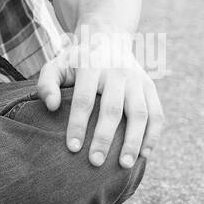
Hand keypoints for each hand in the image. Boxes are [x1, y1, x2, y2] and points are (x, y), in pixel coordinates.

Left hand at [35, 23, 163, 169]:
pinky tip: (144, 154)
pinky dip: (153, 135)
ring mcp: (137, 80)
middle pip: (112, 109)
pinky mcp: (150, 87)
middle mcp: (117, 72)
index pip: (84, 98)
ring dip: (133, 141)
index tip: (73, 148)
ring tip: (125, 165)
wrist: (107, 38)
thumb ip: (46, 83)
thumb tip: (50, 106)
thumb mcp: (57, 65)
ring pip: (139, 113)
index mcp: (91, 66)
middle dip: (105, 138)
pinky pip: (157, 113)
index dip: (78, 124)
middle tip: (95, 162)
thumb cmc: (77, 61)